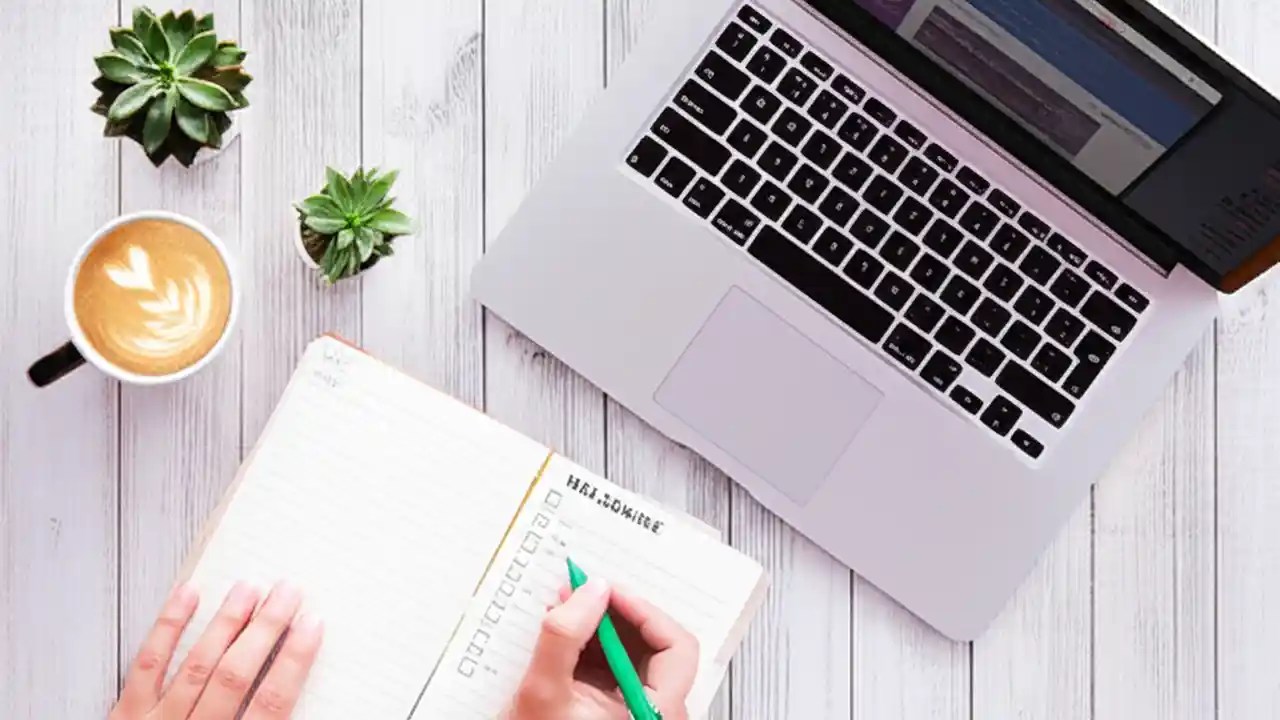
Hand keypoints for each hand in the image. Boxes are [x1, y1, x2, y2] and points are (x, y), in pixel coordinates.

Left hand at [110, 581, 323, 718]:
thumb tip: (303, 711)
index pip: (272, 703)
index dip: (295, 660)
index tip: (313, 625)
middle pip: (236, 675)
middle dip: (266, 628)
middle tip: (288, 592)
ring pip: (197, 665)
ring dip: (225, 622)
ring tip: (248, 588)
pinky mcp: (125, 717)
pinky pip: (147, 666)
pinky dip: (168, 628)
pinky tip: (187, 598)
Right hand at [505, 579, 698, 719]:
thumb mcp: (543, 691)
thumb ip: (566, 637)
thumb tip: (593, 590)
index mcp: (657, 711)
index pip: (676, 647)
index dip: (644, 613)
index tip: (609, 593)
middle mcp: (658, 710)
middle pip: (658, 644)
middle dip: (617, 613)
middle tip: (585, 593)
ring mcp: (640, 708)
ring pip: (636, 651)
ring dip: (604, 624)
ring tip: (569, 607)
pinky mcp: (620, 705)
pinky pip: (619, 665)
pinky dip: (595, 643)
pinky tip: (568, 632)